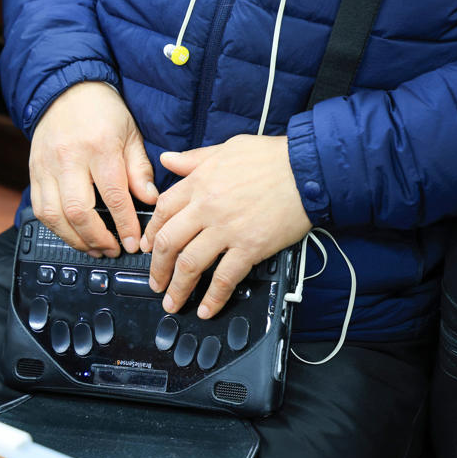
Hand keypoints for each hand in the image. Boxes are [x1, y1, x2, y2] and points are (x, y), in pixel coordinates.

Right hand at [30, 82, 157, 256]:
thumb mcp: (131, 135)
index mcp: (99, 147)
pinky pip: (40, 209)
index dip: (125, 225)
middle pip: (78, 211)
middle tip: (114, 250)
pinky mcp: (33, 172)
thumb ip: (140, 170)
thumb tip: (150, 200)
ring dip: (75, 239)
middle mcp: (69, 158)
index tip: (134, 243)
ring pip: (54, 215)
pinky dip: (57, 228)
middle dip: (97, 239)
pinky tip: (74, 235)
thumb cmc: (104, 113)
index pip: (114, 196)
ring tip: (95, 248)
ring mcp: (46, 166)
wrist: (67, 90)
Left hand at [141, 134, 311, 318]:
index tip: (148, 247)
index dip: (152, 233)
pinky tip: (207, 309)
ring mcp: (227, 229)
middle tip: (155, 281)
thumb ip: (194, 159)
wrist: (308, 169)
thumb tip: (169, 161)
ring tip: (172, 302)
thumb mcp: (227, 148)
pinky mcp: (250, 247)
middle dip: (157, 268)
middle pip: (168, 242)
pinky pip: (225, 278)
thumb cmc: (273, 157)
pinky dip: (213, 298)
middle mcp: (207, 207)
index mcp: (200, 183)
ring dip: (177, 288)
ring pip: (190, 265)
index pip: (163, 211)